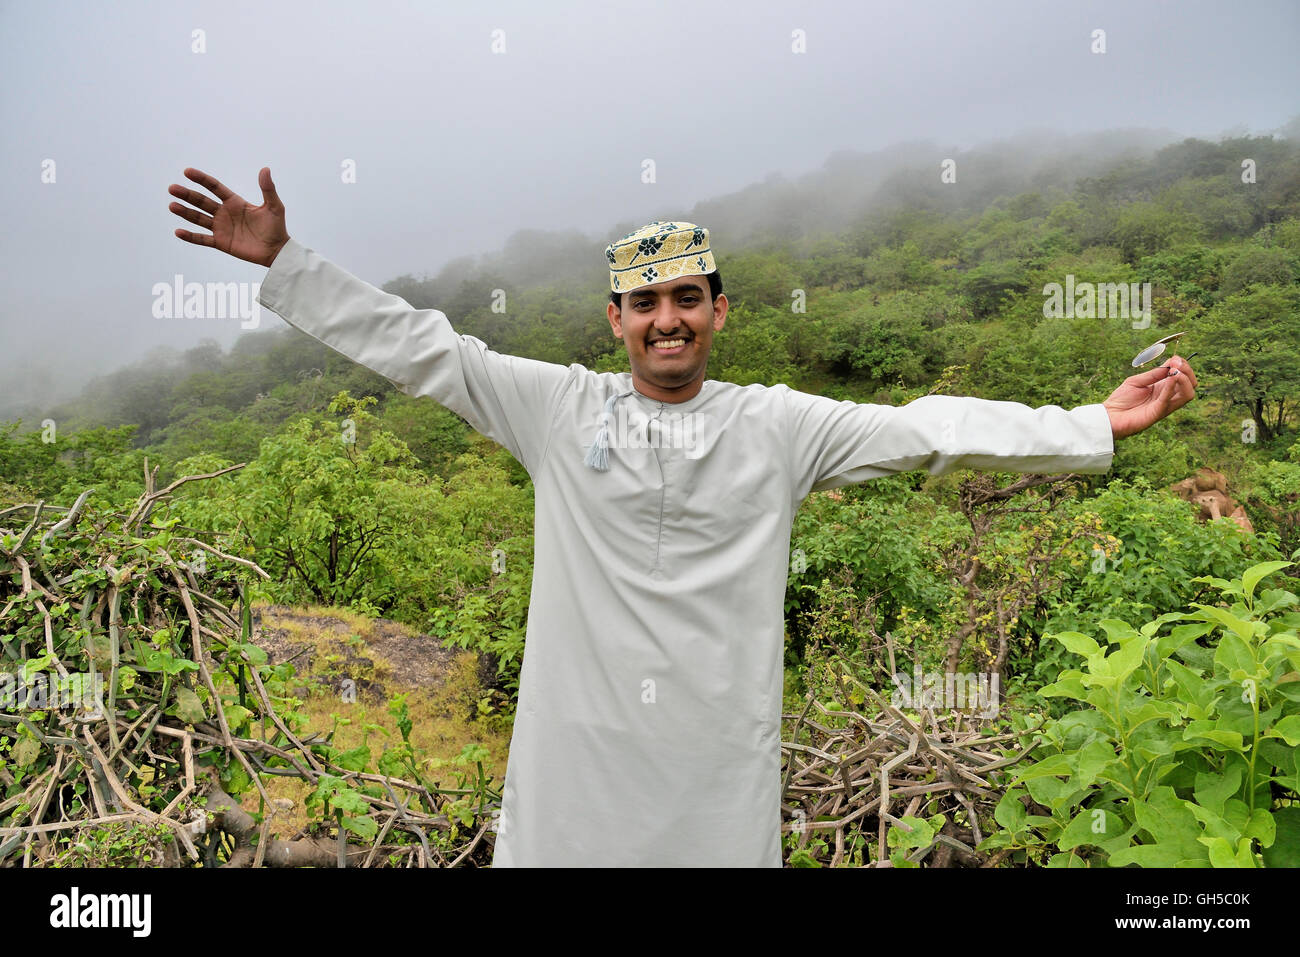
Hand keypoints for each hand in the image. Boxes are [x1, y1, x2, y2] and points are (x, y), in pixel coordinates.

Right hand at [168, 166, 289, 266]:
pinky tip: (178, 231)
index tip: (187, 172)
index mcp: (234, 202)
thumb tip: (265, 169)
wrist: (277, 251)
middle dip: (187, 195)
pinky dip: (190, 236)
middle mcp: (224, 213)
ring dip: (185, 212)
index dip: (201, 179)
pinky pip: (202, 239)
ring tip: (172, 205)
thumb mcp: (274, 206)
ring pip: (198, 218)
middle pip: (201, 201)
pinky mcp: (221, 243)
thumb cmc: (277, 227)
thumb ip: (268, 189)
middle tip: (172, 188)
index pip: (214, 187)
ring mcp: (221, 228)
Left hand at [1103, 355, 1197, 439]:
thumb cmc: (1121, 399)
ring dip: (1185, 380)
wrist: (1109, 416)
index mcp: (1163, 388)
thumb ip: (1154, 374)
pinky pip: (1169, 400)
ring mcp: (1164, 406)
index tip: (1175, 358)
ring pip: (1187, 394)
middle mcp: (1167, 397)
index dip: (1182, 365)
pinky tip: (1171, 377)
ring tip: (1175, 371)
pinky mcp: (1157, 413)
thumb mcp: (1137, 381)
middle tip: (1177, 364)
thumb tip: (1171, 364)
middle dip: (1187, 371)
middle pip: (1190, 384)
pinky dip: (1172, 387)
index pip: (1183, 375)